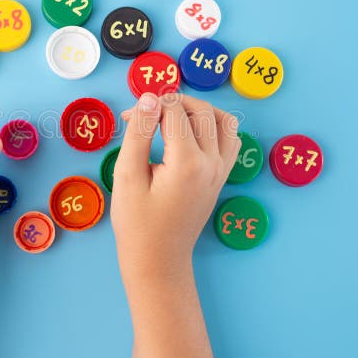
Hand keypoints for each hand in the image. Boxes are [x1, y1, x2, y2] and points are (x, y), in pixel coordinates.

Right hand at [111, 93, 239, 357]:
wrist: (158, 260)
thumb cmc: (137, 223)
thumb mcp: (127, 176)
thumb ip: (138, 133)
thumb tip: (149, 97)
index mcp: (187, 162)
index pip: (174, 111)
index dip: (148, 106)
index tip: (128, 116)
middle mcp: (212, 162)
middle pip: (201, 110)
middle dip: (172, 102)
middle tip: (145, 114)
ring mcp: (222, 170)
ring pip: (223, 119)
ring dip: (198, 109)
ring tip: (171, 116)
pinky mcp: (222, 176)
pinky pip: (230, 138)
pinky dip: (214, 125)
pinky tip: (190, 133)